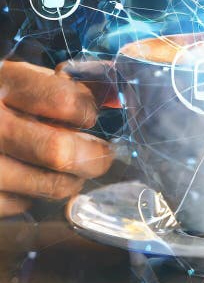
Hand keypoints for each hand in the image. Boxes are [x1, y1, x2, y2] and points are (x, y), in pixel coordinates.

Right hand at [0, 60, 113, 216]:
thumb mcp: (10, 77)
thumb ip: (57, 86)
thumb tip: (113, 98)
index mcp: (2, 83)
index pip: (66, 101)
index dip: (88, 111)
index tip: (90, 115)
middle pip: (58, 152)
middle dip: (93, 157)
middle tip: (102, 156)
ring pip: (46, 185)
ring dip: (70, 180)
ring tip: (72, 170)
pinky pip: (19, 205)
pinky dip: (33, 195)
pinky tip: (27, 179)